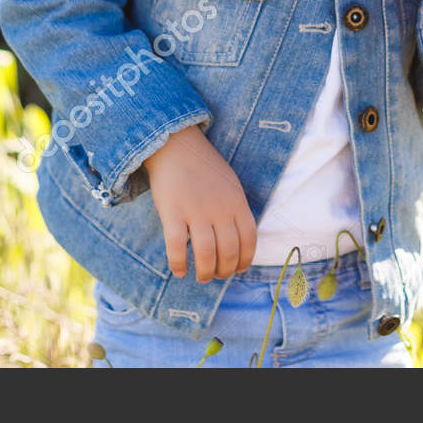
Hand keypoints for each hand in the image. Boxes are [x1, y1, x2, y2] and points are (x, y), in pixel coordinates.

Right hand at [142, 124, 256, 282]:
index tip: (239, 269)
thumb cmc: (203, 167)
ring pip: (206, 254)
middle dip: (225, 270)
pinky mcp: (172, 212)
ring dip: (205, 272)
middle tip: (217, 275)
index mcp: (237, 201)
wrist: (175, 145)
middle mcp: (220, 208)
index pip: (249, 239)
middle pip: (229, 250)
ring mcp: (196, 211)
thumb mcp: (230, 184)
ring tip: (202, 277)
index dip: (246, 259)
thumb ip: (234, 209)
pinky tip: (179, 271)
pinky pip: (177, 247)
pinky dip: (179, 264)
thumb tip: (237, 240)